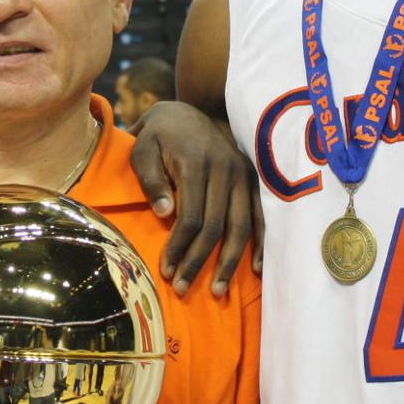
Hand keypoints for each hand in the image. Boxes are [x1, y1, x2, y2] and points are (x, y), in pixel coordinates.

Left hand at [128, 101, 260, 296]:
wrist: (185, 112)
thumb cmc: (158, 136)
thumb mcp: (142, 150)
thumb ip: (151, 180)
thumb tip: (166, 214)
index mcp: (196, 162)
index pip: (191, 217)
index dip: (180, 247)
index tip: (167, 271)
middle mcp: (225, 169)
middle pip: (216, 227)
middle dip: (199, 262)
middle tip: (183, 288)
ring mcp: (243, 174)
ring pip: (241, 226)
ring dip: (229, 262)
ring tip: (217, 291)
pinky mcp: (253, 179)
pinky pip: (261, 216)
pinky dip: (260, 244)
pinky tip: (256, 269)